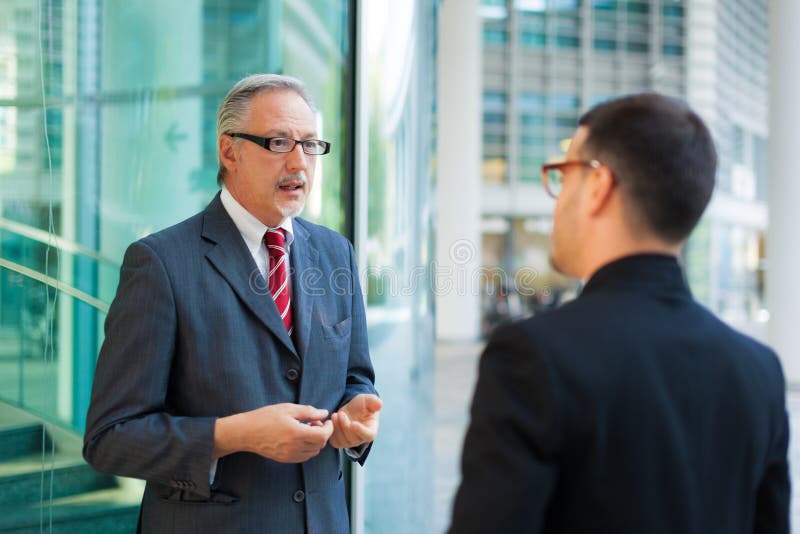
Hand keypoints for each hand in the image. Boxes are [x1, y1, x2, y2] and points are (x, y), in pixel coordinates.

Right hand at [213, 403, 332, 462]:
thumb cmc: (265, 417)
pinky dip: (308, 448)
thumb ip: (309, 411)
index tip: (327, 420)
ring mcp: (290, 455)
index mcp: (297, 433)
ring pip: (313, 452)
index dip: (329, 428)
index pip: (323, 436)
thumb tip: (324, 413)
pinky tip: (300, 437)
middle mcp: (295, 447)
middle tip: (315, 422)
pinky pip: (304, 456)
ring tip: (306, 429)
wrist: (246, 432)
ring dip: (315, 441)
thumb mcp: (288, 409)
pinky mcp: (285, 459)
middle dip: (322, 433)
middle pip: (320, 444)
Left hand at [329, 394, 381, 449]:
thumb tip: (379, 404)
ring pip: (342, 441)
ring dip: (337, 428)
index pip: (368, 435)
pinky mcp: (339, 442)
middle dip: (345, 426)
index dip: (361, 431)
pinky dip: (332, 432)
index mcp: (371, 430)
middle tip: (340, 413)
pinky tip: (332, 420)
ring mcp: (350, 442)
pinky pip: (334, 441)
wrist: (352, 409)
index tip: (353, 423)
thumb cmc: (362, 405)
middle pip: (353, 439)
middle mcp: (361, 439)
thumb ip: (374, 401)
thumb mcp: (368, 400)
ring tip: (335, 415)